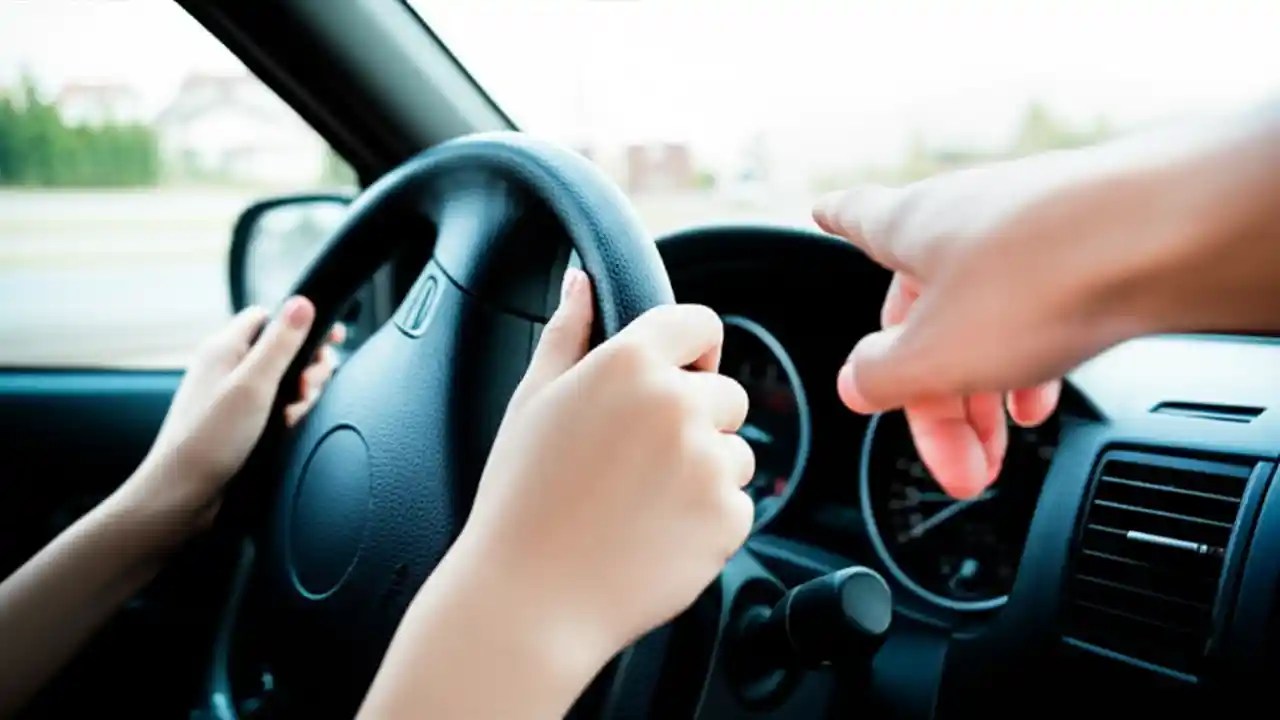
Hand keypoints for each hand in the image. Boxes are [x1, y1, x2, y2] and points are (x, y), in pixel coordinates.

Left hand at [121, 297, 342, 532]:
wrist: (185, 495)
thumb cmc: (210, 441)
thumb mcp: (254, 385)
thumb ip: (281, 343)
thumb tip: (303, 301)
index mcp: (224, 347)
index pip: (269, 316)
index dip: (300, 324)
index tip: (329, 340)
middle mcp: (226, 367)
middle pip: (282, 349)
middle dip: (306, 367)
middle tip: (308, 388)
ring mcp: (231, 395)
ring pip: (282, 380)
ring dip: (300, 395)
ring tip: (294, 415)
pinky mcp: (238, 421)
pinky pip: (274, 406)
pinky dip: (287, 415)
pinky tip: (286, 430)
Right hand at [451, 268, 754, 660]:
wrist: (530, 599)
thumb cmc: (521, 500)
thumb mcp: (532, 401)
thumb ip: (567, 331)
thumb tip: (582, 282)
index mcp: (629, 364)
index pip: (700, 324)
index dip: (689, 351)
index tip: (672, 377)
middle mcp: (677, 403)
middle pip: (726, 391)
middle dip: (695, 419)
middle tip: (637, 460)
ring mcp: (708, 462)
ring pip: (735, 450)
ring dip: (704, 471)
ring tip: (640, 502)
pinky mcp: (729, 517)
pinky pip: (736, 504)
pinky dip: (706, 519)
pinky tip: (654, 533)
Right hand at [813, 147, 1158, 497]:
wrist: (1163, 235)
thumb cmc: (1035, 279)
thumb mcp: (931, 356)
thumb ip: (881, 376)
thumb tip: (855, 382)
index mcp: (909, 229)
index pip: (856, 217)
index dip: (838, 219)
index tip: (826, 211)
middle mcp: (964, 216)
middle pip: (927, 306)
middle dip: (933, 393)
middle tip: (953, 462)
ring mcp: (1028, 227)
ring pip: (986, 314)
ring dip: (983, 390)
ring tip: (999, 451)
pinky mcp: (1087, 244)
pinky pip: (1041, 307)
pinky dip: (1031, 358)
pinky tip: (1042, 398)